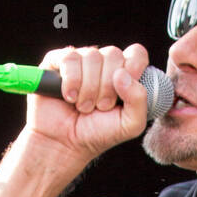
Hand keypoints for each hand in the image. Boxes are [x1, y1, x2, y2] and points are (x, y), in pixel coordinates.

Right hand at [25, 42, 150, 162]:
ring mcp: (81, 60)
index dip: (133, 67)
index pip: (136, 53)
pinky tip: (69, 97)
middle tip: (101, 106)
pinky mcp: (58, 61)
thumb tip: (122, 73)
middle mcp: (103, 63)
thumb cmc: (99, 133)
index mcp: (124, 74)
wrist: (65, 144)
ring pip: (92, 56)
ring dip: (89, 88)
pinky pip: (69, 58)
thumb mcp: (130, 125)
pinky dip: (71, 81)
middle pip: (114, 54)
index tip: (123, 90)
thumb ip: (139, 100)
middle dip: (108, 86)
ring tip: (84, 107)